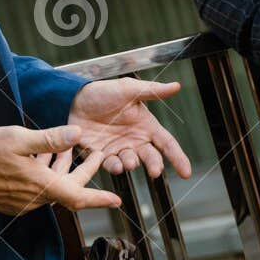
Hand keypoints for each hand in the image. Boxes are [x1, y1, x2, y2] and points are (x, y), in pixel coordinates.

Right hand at [0, 124, 120, 214]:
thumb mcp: (18, 139)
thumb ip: (50, 138)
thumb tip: (78, 133)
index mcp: (41, 186)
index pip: (78, 197)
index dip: (99, 199)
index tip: (115, 201)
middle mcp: (34, 198)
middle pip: (67, 188)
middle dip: (83, 171)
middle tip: (95, 153)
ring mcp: (22, 201)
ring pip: (52, 185)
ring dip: (62, 167)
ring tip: (70, 146)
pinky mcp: (12, 199)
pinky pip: (37, 186)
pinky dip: (45, 171)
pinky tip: (42, 153)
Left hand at [68, 78, 192, 177]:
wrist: (73, 99)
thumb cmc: (103, 92)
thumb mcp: (128, 89)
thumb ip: (152, 91)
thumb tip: (176, 86)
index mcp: (145, 125)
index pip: (167, 143)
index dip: (178, 157)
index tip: (186, 172)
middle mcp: (134, 140)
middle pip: (151, 157)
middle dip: (154, 165)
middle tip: (155, 172)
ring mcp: (117, 149)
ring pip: (130, 163)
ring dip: (131, 164)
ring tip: (128, 161)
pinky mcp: (99, 155)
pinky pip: (109, 165)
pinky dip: (113, 166)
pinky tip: (112, 162)